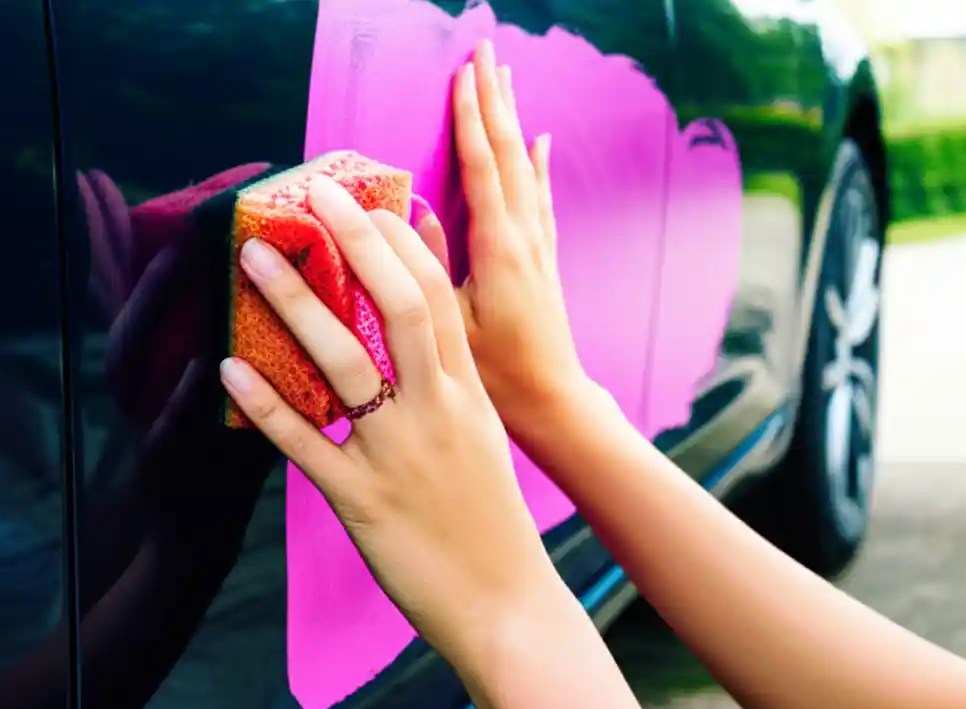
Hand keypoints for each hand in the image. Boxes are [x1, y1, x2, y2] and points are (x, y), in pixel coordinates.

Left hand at [219, 175, 569, 665]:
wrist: (507, 604)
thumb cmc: (490, 519)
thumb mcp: (483, 436)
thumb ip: (453, 382)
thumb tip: (428, 334)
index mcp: (467, 393)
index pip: (438, 299)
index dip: (402, 242)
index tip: (369, 200)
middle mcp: (437, 412)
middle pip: (396, 307)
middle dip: (354, 243)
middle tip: (312, 194)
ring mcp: (401, 455)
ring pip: (346, 364)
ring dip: (297, 304)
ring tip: (255, 258)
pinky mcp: (365, 502)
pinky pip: (307, 444)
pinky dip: (266, 404)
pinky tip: (230, 367)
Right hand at [420, 40, 601, 437]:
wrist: (553, 402)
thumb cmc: (497, 375)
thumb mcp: (452, 326)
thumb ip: (432, 268)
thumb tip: (412, 211)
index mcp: (500, 247)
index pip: (482, 167)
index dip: (470, 117)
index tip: (462, 73)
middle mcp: (525, 237)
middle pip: (508, 152)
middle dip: (494, 99)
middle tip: (485, 50)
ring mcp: (538, 246)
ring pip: (525, 167)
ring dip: (514, 120)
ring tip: (508, 78)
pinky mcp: (543, 259)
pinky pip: (540, 196)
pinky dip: (537, 164)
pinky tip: (539, 143)